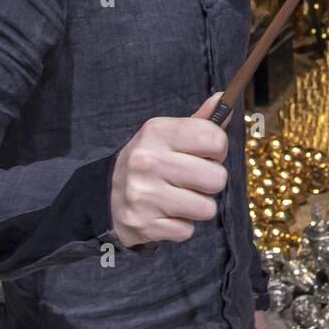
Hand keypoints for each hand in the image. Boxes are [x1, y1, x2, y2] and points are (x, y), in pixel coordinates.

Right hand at [110, 92, 228, 247]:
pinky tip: (165, 214)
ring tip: (178, 197)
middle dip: (210, 182)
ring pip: (206, 208)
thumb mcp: (166, 136)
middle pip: (217, 178)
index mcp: (157, 132)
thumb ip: (199, 122)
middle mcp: (148, 160)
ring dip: (198, 206)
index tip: (205, 154)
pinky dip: (181, 226)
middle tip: (191, 180)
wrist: (105, 196)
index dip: (218, 149)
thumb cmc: (149, 162)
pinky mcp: (144, 224)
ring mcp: (144, 194)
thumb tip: (223, 98)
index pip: (215, 138)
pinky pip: (187, 230)